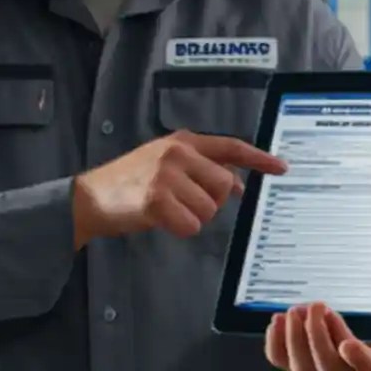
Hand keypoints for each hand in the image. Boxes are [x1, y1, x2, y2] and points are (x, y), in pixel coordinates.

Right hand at [71, 129, 286, 248]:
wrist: (89, 197)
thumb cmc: (130, 182)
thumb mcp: (167, 164)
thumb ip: (201, 169)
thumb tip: (237, 186)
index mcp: (183, 141)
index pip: (230, 147)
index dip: (258, 158)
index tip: (282, 167)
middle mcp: (178, 153)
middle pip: (223, 187)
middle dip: (210, 202)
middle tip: (183, 202)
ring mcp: (167, 174)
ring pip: (208, 209)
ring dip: (191, 217)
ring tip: (166, 209)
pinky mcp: (157, 199)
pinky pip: (190, 225)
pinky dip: (178, 229)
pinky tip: (159, 219)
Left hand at [265, 294, 370, 370]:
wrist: (348, 357)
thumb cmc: (370, 340)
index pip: (370, 370)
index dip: (359, 359)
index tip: (348, 343)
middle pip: (329, 366)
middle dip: (318, 335)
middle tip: (316, 306)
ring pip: (302, 368)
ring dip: (295, 338)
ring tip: (294, 311)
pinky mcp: (299, 370)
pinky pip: (282, 363)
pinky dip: (276, 344)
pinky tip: (277, 323)